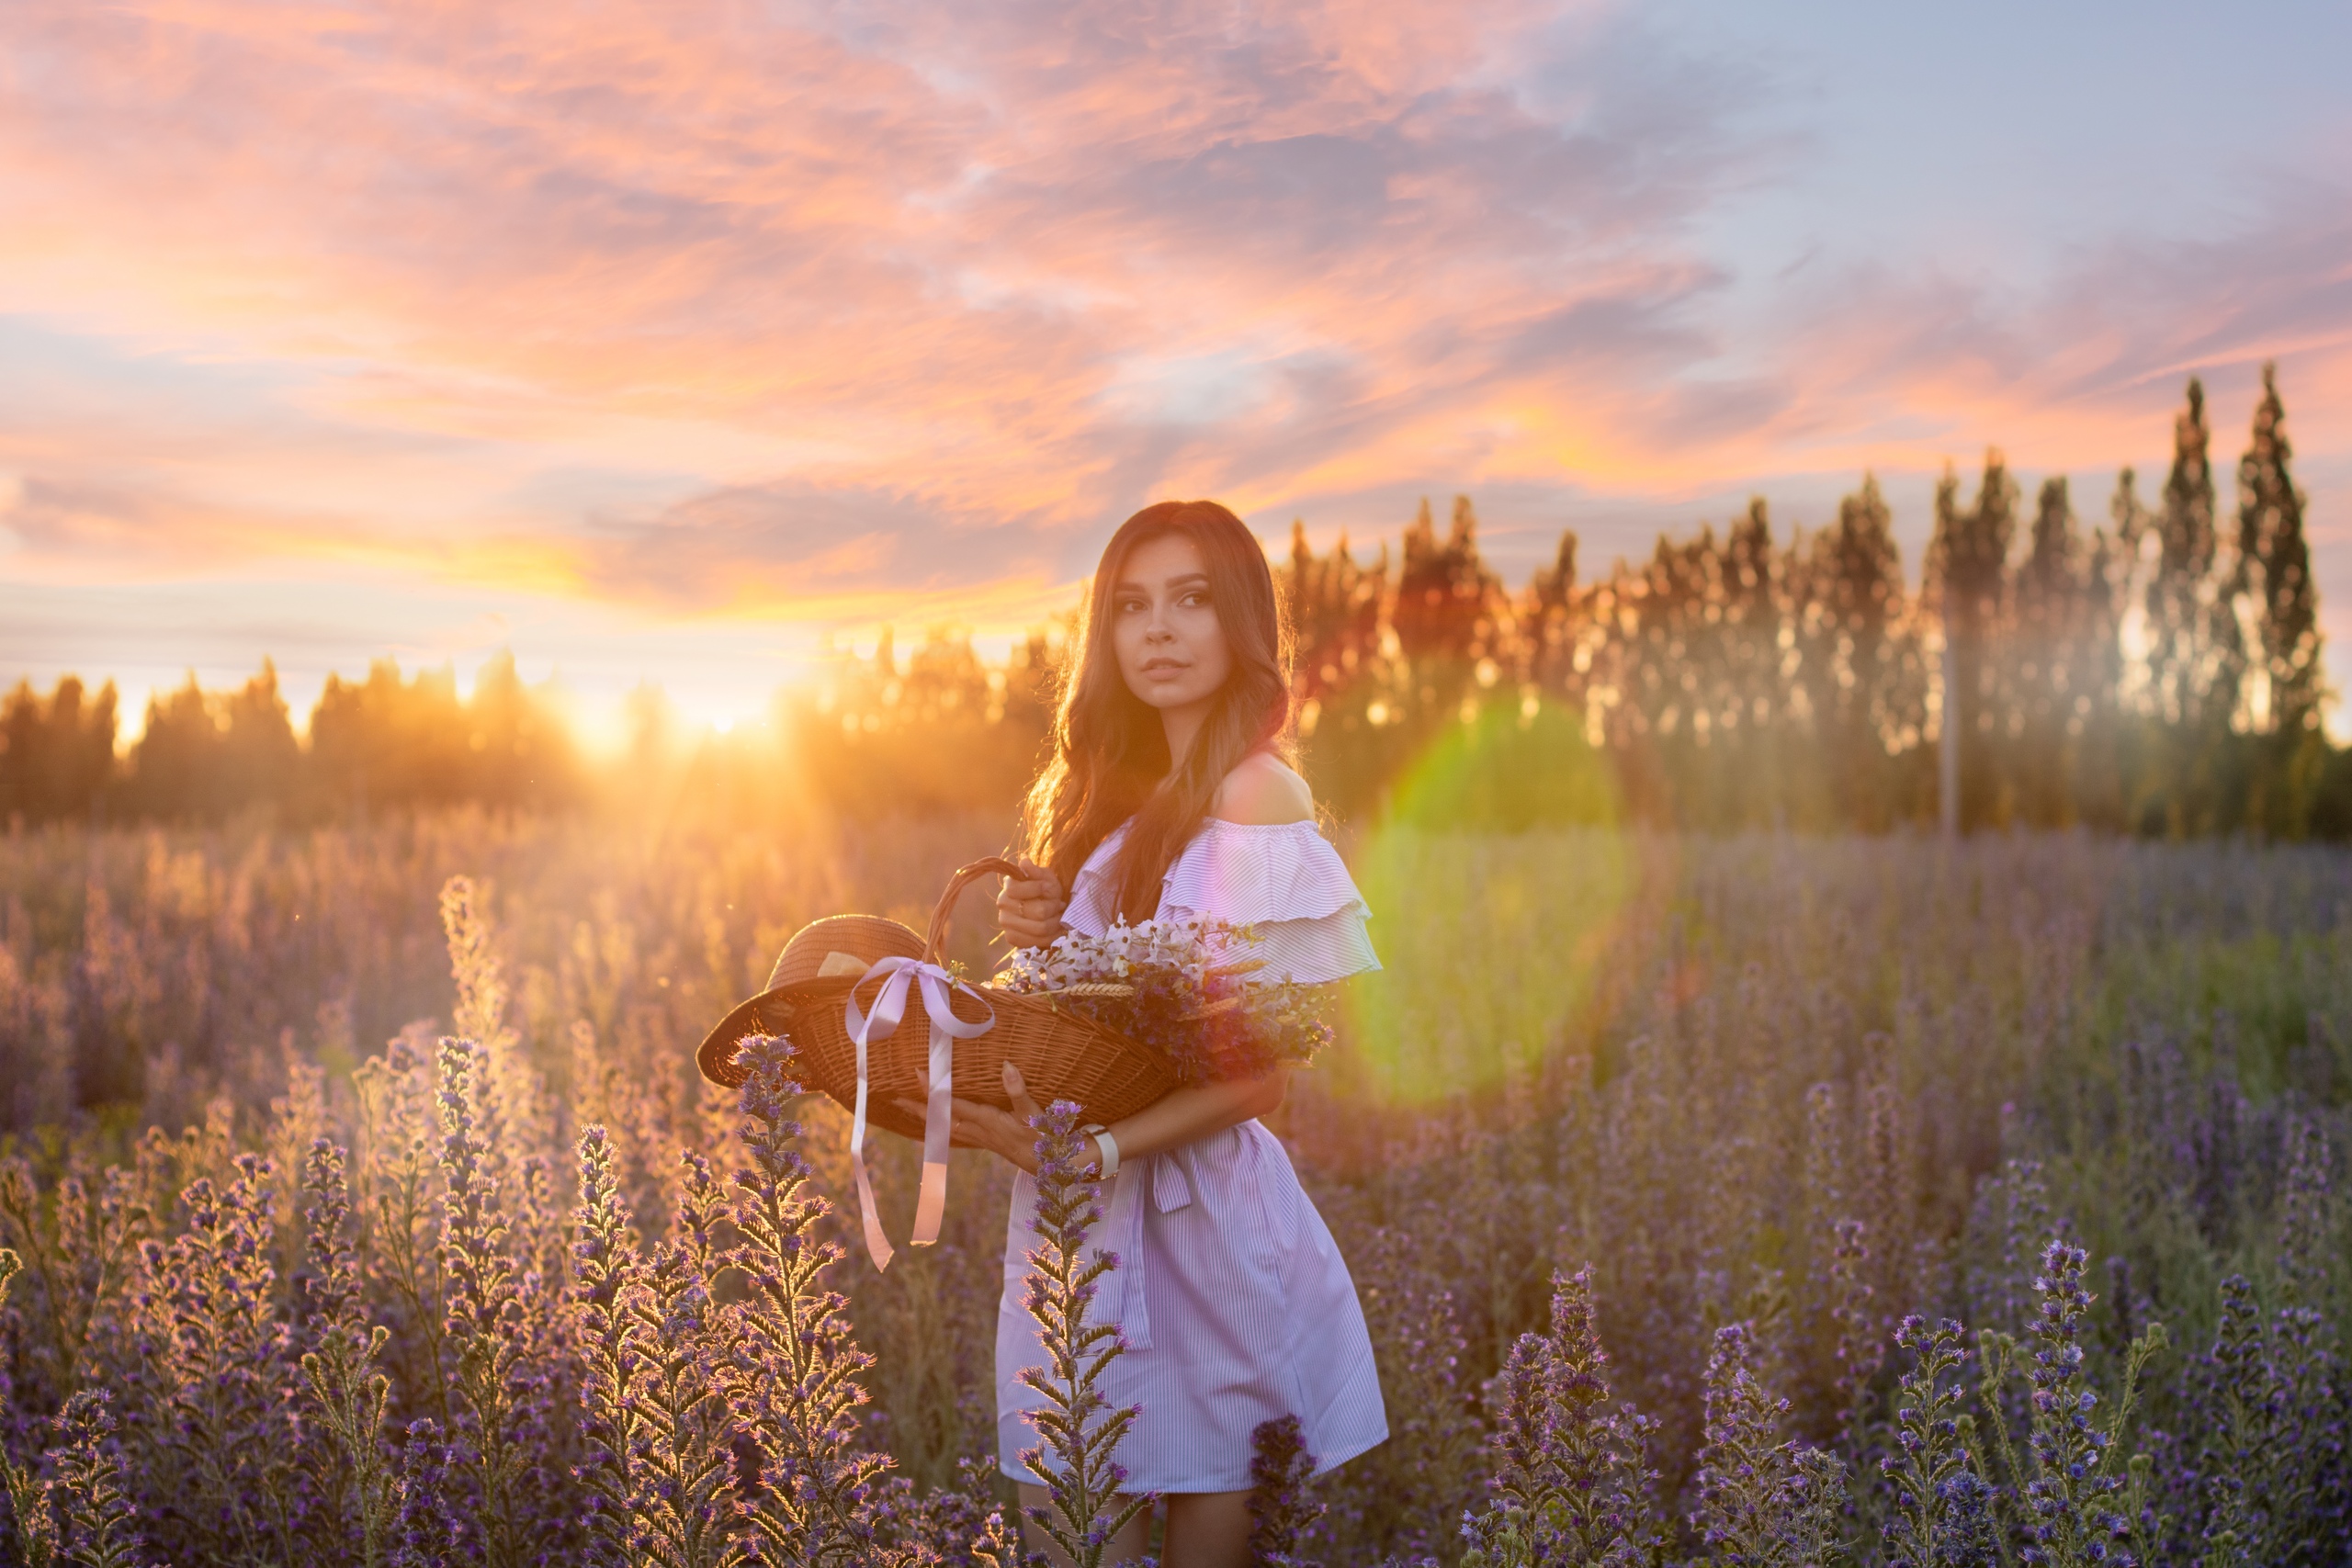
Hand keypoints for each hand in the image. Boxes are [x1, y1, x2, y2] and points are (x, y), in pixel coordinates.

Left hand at [893, 1062, 1062, 1174]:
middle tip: (895, 1098)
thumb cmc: (1046, 1140)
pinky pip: (956, 1133)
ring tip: (909, 1109)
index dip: (934, 1089)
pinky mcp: (987, 1142)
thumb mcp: (1035, 1114)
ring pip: (947, 1127)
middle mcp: (979, 1131)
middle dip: (918, 1108)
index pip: (953, 1103)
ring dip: (927, 1118)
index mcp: (987, 1121)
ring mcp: (981, 1138)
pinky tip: (937, 1127)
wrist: (1054, 1168)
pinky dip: (942, 1128)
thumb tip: (1006, 1065)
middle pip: (942, 1119)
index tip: (916, 1073)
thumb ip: (1019, 1091)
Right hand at [995, 858, 1067, 948]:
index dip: (1038, 888)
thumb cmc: (1045, 889)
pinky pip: (1036, 942)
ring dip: (1056, 923)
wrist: (1044, 906)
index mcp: (1009, 886)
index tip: (1050, 887)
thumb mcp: (1045, 877)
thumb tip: (1024, 861)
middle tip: (1060, 905)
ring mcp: (1006, 923)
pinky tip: (1056, 929)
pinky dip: (1052, 936)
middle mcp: (1003, 904)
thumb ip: (1036, 871)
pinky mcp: (1012, 939)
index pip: (1017, 890)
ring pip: (1040, 929)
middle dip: (1054, 908)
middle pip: (1037, 912)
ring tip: (1060, 916)